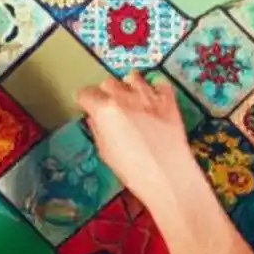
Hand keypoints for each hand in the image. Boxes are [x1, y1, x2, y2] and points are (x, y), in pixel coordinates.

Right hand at [77, 72, 195, 201]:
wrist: (168, 176)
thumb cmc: (133, 171)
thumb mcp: (106, 153)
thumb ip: (97, 130)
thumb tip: (95, 118)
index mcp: (104, 109)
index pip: (85, 93)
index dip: (85, 101)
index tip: (88, 106)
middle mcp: (124, 96)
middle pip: (108, 83)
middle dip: (106, 93)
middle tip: (110, 108)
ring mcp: (148, 95)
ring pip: (132, 77)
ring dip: (128, 86)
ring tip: (131, 100)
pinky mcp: (168, 99)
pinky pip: (159, 84)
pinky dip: (155, 90)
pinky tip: (154, 101)